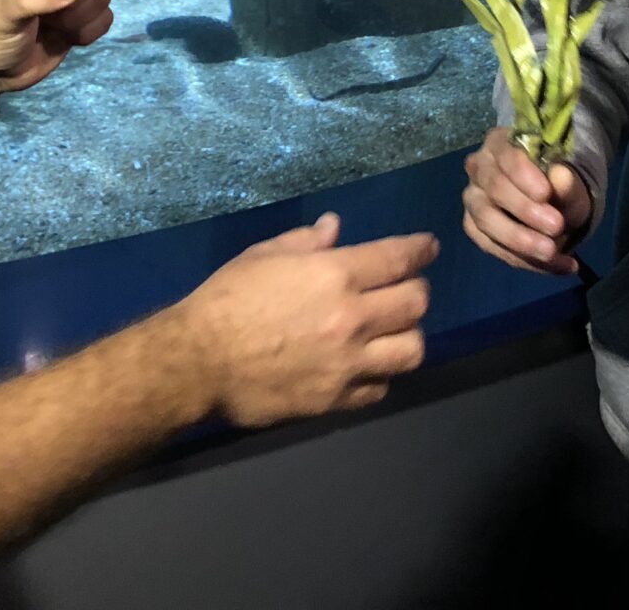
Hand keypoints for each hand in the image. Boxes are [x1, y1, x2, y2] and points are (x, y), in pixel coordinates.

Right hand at [177, 214, 437, 426]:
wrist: (198, 361)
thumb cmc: (227, 299)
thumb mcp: (264, 255)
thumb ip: (307, 242)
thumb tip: (336, 228)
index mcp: (335, 275)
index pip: (399, 258)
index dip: (420, 250)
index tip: (429, 248)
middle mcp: (352, 318)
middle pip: (416, 303)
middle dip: (417, 290)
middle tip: (404, 288)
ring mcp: (348, 364)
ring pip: (412, 350)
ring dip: (408, 336)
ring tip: (393, 331)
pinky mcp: (337, 400)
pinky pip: (380, 388)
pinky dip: (380, 375)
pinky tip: (367, 366)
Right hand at [462, 127, 591, 274]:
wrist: (559, 204)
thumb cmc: (562, 183)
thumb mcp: (574, 182)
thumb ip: (569, 181)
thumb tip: (561, 177)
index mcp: (502, 142)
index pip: (507, 155)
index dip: (524, 175)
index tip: (546, 194)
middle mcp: (480, 167)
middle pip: (494, 188)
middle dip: (526, 211)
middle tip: (557, 227)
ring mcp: (474, 198)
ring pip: (486, 220)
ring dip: (521, 240)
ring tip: (554, 254)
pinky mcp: (474, 227)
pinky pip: (490, 245)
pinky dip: (522, 259)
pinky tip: (554, 265)